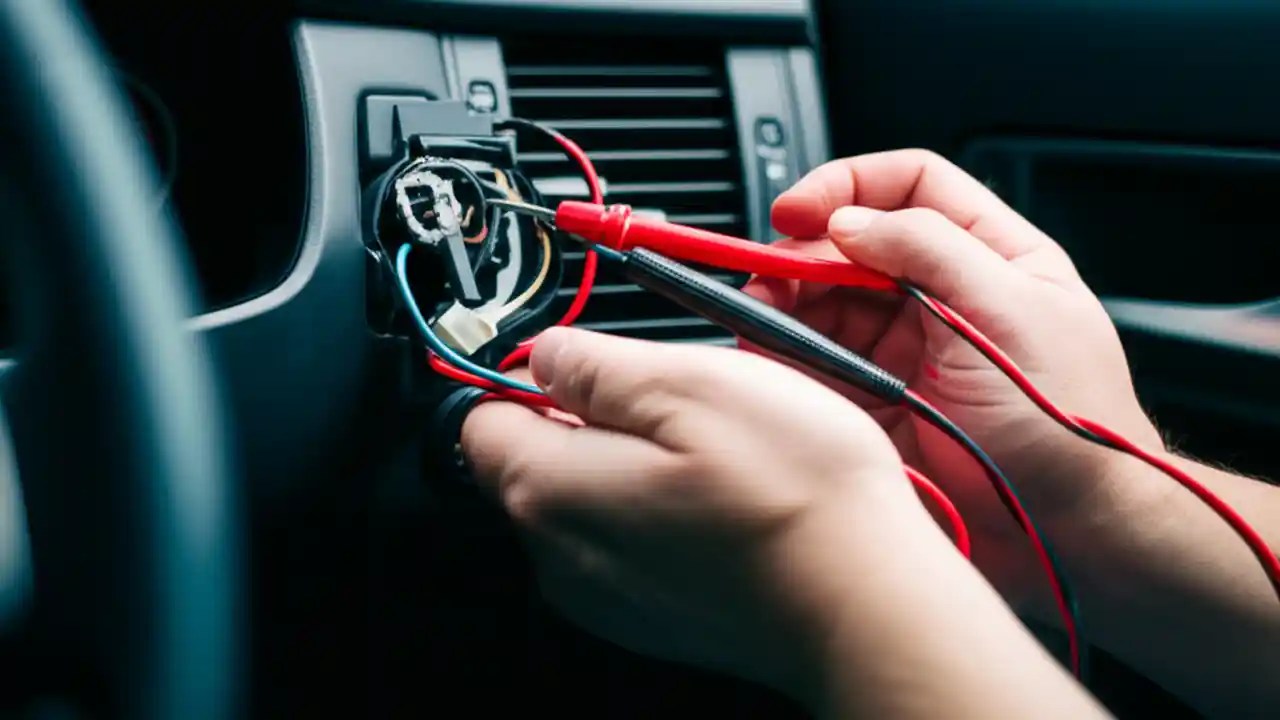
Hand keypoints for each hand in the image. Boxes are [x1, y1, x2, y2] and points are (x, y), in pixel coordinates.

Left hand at [461, 327, 951, 700]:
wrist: (865, 605)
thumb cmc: (792, 495)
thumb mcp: (689, 382)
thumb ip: (593, 363)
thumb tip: (546, 353)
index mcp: (549, 488)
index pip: (479, 416)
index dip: (529, 376)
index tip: (588, 365)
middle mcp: (558, 554)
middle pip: (532, 461)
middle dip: (588, 421)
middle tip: (677, 409)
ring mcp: (603, 595)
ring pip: (586, 502)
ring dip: (630, 468)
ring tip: (711, 460)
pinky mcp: (649, 617)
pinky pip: (627, 545)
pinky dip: (660, 516)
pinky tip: (721, 506)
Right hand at [748, 149, 1167, 612]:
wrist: (1071, 531)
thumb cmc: (1067, 421)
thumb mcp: (1009, 312)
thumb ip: (930, 249)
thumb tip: (850, 219)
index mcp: (990, 254)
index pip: (910, 186)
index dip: (849, 186)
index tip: (799, 211)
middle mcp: (942, 295)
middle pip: (853, 245)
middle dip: (803, 254)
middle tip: (767, 278)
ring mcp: (906, 349)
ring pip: (826, 304)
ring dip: (786, 304)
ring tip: (760, 320)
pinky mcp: (876, 401)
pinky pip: (818, 365)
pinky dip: (785, 357)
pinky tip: (769, 359)